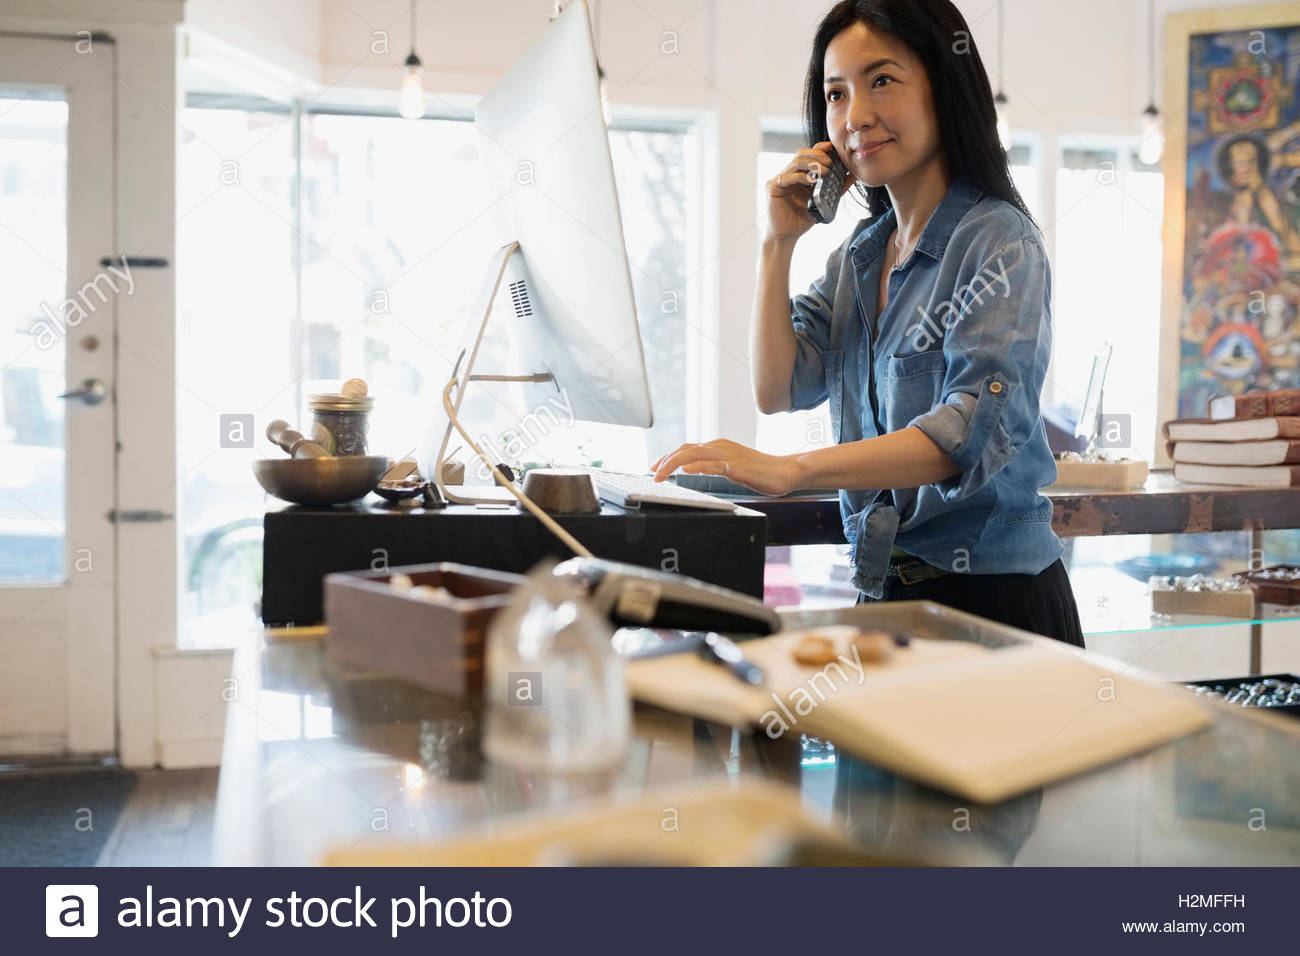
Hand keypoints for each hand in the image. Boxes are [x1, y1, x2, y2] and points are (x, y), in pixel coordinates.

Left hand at [650, 439, 800, 496]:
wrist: (786, 471)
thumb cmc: (762, 471)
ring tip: (660, 474)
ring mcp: (728, 455)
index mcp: (718, 446)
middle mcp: (720, 446)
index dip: (668, 456)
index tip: (655, 467)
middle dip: (665, 461)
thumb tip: (696, 471)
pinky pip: (713, 465)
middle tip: (652, 473)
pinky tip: (685, 471)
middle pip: (685, 449)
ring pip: (694, 454)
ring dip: (673, 463)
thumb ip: (715, 466)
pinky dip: (697, 466)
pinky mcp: (737, 466)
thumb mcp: (732, 467)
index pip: (687, 448)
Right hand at [763, 141, 855, 243]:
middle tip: (830, 162)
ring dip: (811, 163)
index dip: (820, 149)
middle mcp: (789, 174)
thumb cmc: (802, 219)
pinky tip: (811, 181)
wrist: (787, 236)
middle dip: (817, 155)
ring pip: (795, 163)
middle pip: (801, 154)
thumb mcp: (824, 201)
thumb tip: (853, 175)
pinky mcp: (772, 188)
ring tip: (825, 170)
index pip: (809, 155)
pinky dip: (800, 177)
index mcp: (800, 174)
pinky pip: (786, 178)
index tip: (832, 148)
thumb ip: (837, 188)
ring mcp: (780, 180)